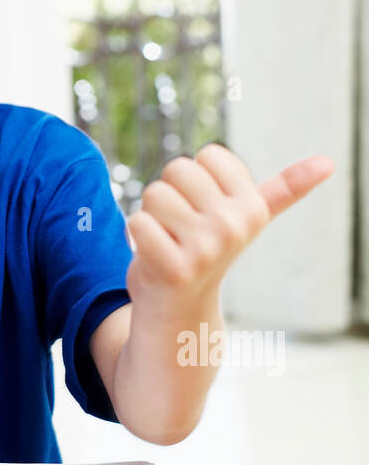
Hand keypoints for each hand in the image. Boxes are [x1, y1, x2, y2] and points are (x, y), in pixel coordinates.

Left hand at [125, 143, 333, 312]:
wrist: (180, 310)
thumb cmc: (206, 252)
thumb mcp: (247, 218)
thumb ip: (285, 190)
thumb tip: (329, 162)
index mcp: (253, 207)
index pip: (209, 154)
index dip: (198, 178)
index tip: (205, 209)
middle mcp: (235, 226)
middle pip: (178, 168)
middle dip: (170, 194)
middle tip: (180, 229)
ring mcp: (207, 248)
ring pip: (155, 193)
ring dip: (151, 215)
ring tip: (167, 242)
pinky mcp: (176, 268)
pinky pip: (137, 221)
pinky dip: (137, 236)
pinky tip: (153, 257)